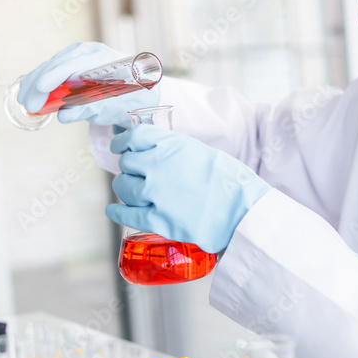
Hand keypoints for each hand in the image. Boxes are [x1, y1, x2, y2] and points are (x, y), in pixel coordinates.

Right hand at [17, 42, 160, 127]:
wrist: (140, 84)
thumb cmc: (128, 96)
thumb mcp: (112, 107)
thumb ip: (88, 110)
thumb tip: (63, 116)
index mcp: (103, 59)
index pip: (74, 64)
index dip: (56, 76)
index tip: (41, 88)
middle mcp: (89, 51)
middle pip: (58, 64)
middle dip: (39, 84)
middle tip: (28, 105)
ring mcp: (80, 53)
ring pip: (52, 64)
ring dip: (35, 81)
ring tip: (22, 100)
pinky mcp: (73, 59)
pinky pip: (53, 67)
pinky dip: (40, 78)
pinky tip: (29, 90)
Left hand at [105, 125, 270, 253]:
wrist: (243, 212)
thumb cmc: (230, 182)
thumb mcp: (202, 153)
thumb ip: (176, 151)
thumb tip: (157, 153)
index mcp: (173, 145)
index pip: (134, 137)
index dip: (122, 141)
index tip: (120, 146)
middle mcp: (159, 165)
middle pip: (126, 162)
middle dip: (129, 167)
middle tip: (136, 173)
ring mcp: (156, 193)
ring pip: (123, 186)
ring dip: (125, 188)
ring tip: (131, 191)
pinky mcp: (158, 220)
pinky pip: (126, 213)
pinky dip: (117, 211)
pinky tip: (114, 210)